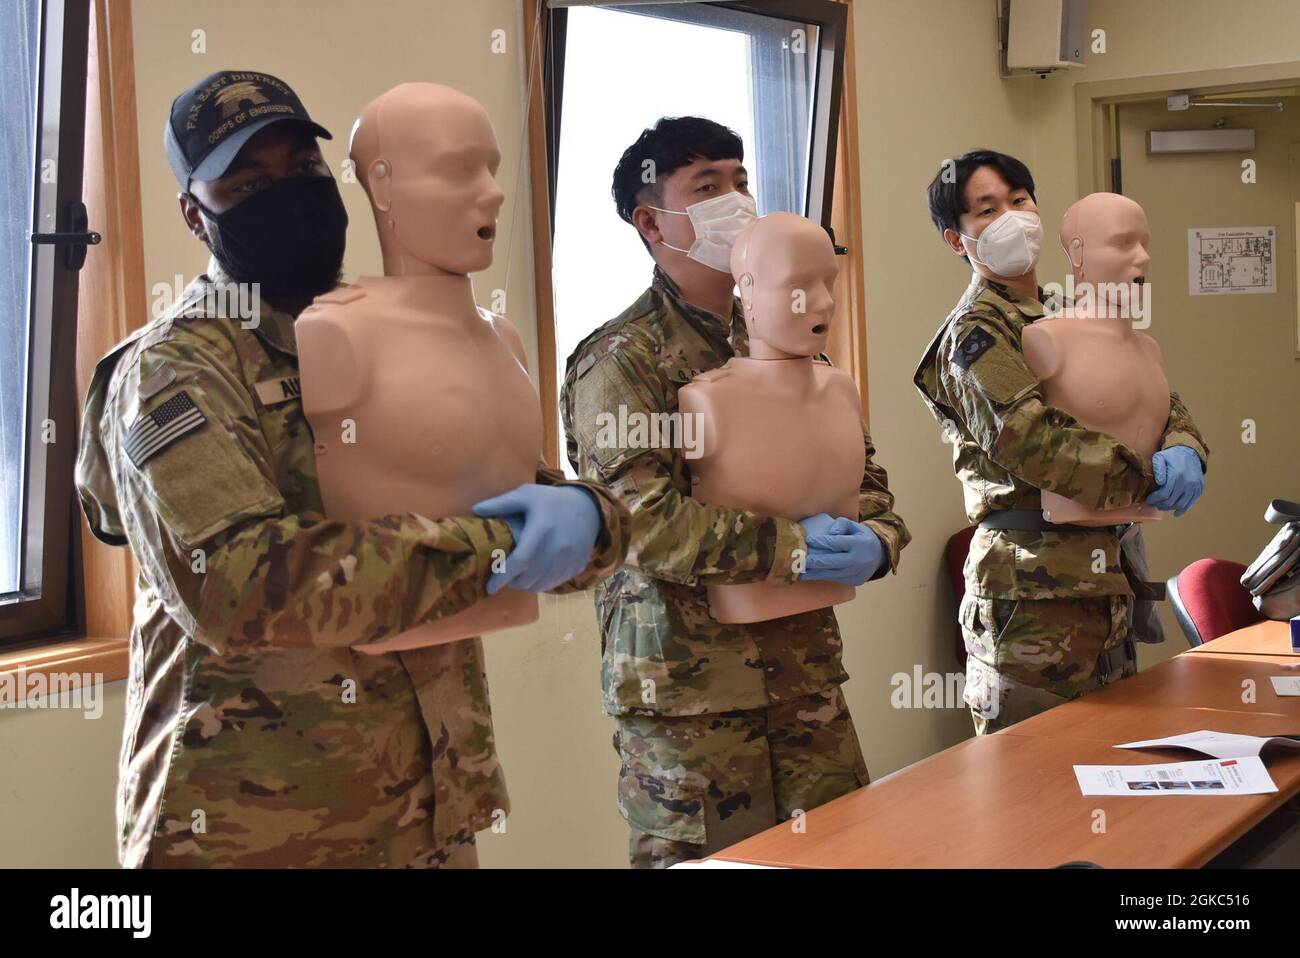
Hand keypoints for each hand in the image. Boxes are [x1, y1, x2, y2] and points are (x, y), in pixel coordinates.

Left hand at [471, 483, 600, 593]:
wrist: (589, 508)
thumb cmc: (551, 501)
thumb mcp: (526, 495)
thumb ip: (501, 503)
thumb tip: (474, 511)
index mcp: (542, 529)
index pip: (521, 560)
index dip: (503, 576)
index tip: (489, 587)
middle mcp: (558, 548)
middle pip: (529, 577)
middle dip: (512, 582)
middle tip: (502, 577)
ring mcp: (569, 559)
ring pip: (541, 584)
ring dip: (525, 585)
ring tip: (517, 576)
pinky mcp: (576, 567)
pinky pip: (554, 584)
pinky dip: (541, 584)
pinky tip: (535, 574)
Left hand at [798, 515, 884, 585]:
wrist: (879, 555)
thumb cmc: (861, 537)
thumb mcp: (855, 526)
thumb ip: (842, 524)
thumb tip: (830, 531)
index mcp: (860, 544)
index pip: (837, 543)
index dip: (821, 542)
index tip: (807, 540)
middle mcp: (859, 560)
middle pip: (832, 562)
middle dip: (814, 561)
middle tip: (799, 559)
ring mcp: (857, 572)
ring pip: (832, 573)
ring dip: (814, 572)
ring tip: (798, 570)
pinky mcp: (854, 581)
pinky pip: (835, 579)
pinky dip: (821, 577)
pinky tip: (809, 575)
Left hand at [1145, 446, 1204, 516]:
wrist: (1189, 452)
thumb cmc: (1171, 456)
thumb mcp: (1160, 457)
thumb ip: (1158, 468)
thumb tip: (1159, 482)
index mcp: (1177, 475)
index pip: (1164, 494)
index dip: (1155, 499)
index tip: (1149, 500)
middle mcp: (1188, 482)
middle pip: (1172, 500)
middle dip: (1160, 504)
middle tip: (1153, 503)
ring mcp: (1195, 486)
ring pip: (1181, 504)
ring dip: (1170, 508)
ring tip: (1162, 506)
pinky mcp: (1199, 488)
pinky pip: (1191, 502)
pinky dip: (1183, 509)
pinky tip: (1176, 513)